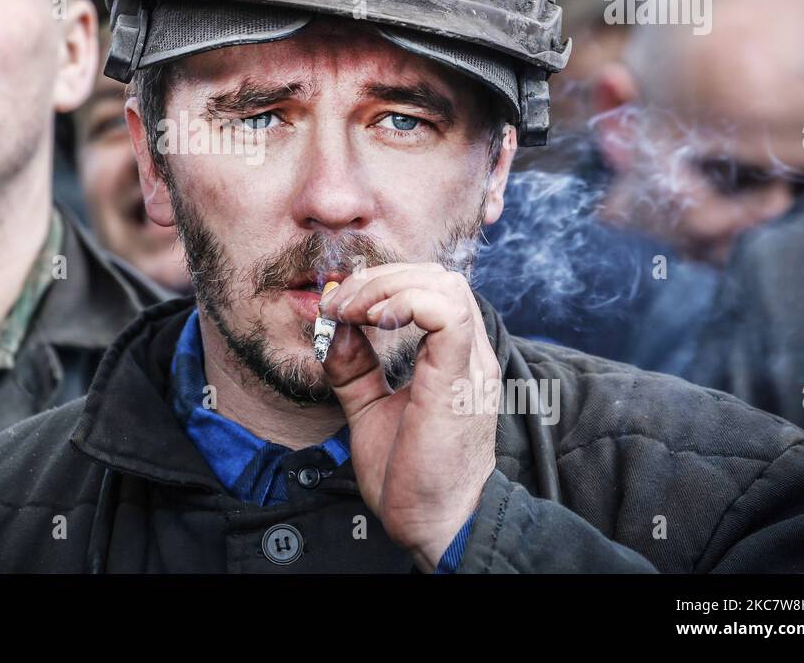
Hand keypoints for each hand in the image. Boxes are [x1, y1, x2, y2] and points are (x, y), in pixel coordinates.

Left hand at [320, 262, 498, 570]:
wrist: (435, 525)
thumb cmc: (410, 475)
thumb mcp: (369, 408)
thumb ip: (354, 367)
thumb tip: (333, 328)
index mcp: (453, 358)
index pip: (429, 288)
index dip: (381, 284)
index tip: (337, 306)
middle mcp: (469, 355)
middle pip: (436, 277)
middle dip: (379, 279)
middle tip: (338, 305)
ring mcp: (470, 365)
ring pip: (444, 284)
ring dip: (388, 287)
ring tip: (352, 312)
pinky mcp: (460, 380)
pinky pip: (446, 314)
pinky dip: (404, 303)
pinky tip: (374, 322)